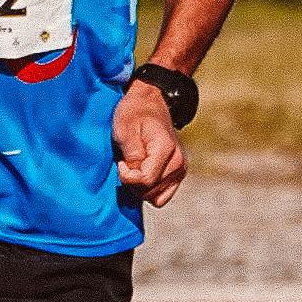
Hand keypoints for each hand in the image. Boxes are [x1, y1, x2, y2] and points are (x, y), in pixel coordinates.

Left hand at [115, 80, 187, 205]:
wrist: (149, 103)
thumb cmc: (134, 114)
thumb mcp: (126, 130)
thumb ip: (132, 155)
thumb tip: (137, 178)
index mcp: (166, 150)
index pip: (145, 181)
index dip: (127, 176)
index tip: (121, 162)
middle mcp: (179, 163)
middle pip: (149, 191)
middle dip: (132, 182)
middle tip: (127, 162)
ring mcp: (181, 170)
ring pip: (155, 197)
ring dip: (140, 187)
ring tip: (135, 166)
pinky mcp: (178, 175)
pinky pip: (162, 197)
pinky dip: (150, 190)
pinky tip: (143, 175)